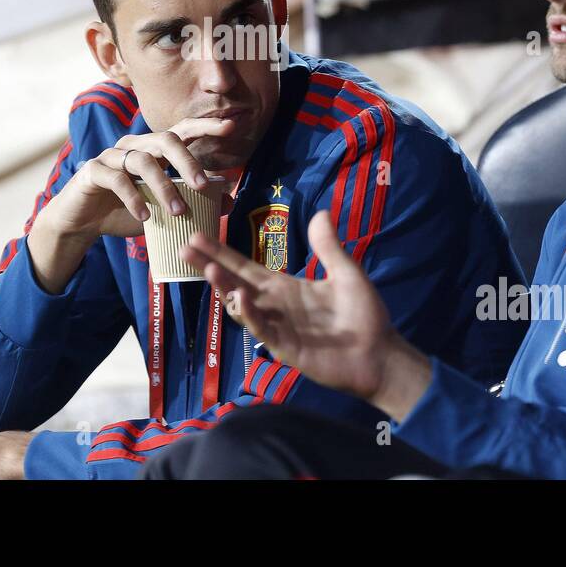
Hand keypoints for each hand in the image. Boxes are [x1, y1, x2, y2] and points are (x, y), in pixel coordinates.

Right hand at [29, 117, 234, 291]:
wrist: (81, 223)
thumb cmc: (125, 211)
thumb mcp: (161, 209)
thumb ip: (192, 202)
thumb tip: (229, 199)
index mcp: (152, 149)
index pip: (181, 131)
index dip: (205, 126)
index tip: (230, 127)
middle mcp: (134, 145)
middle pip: (165, 139)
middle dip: (188, 161)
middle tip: (204, 186)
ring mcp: (112, 155)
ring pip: (143, 160)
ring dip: (164, 187)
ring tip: (178, 212)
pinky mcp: (93, 171)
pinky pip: (117, 179)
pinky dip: (134, 198)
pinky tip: (145, 217)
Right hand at [182, 210, 431, 418]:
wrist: (381, 354)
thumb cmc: (364, 316)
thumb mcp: (346, 274)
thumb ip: (328, 248)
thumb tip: (320, 212)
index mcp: (284, 287)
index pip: (245, 267)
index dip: (222, 253)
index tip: (197, 236)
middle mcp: (274, 306)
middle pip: (234, 283)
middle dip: (210, 266)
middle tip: (184, 247)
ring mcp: (276, 327)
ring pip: (241, 306)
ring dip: (225, 289)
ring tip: (210, 270)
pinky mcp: (285, 348)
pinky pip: (261, 330)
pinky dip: (250, 314)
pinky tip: (241, 298)